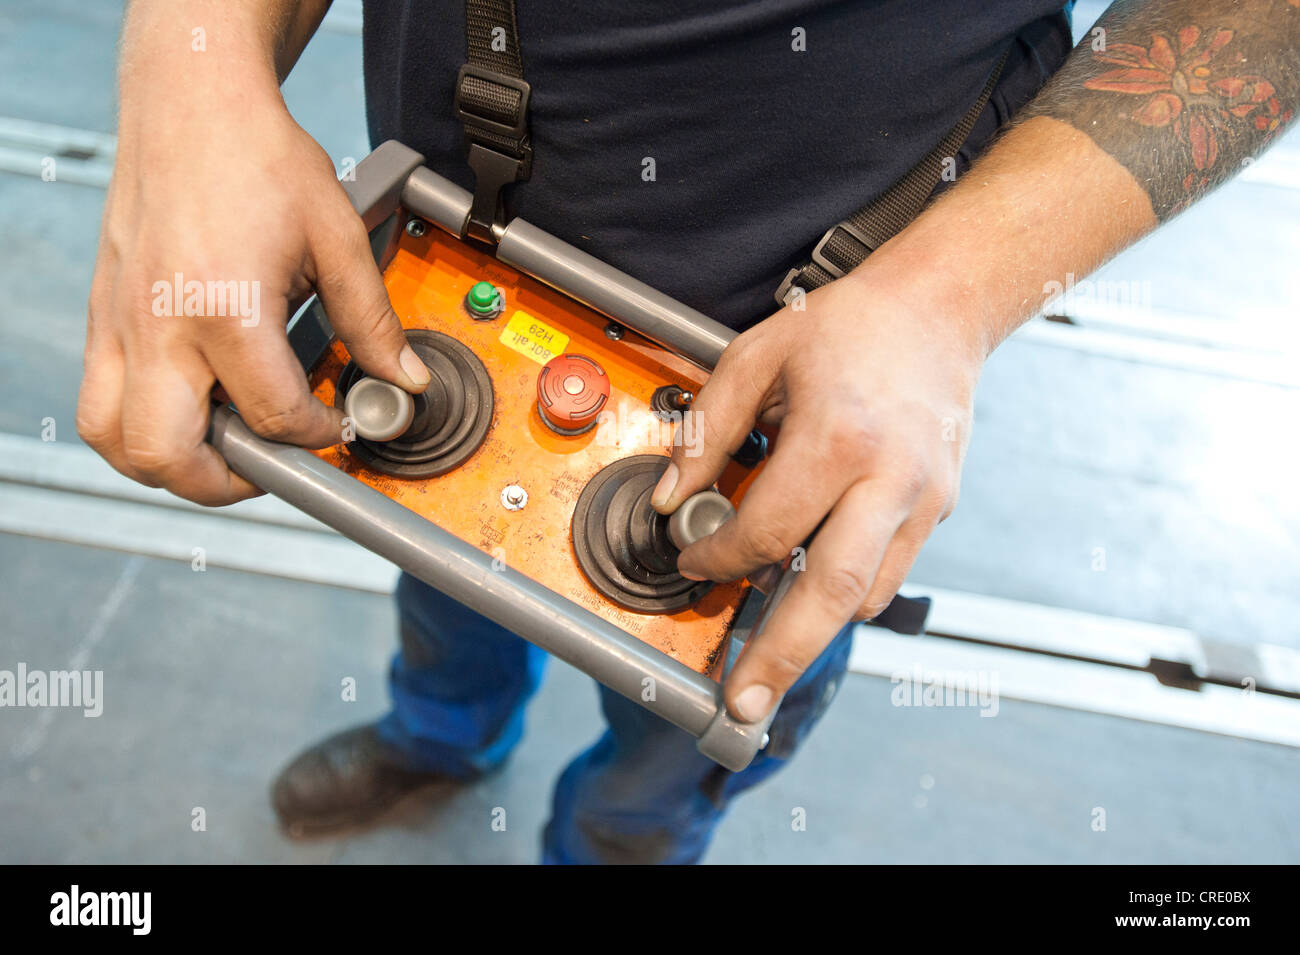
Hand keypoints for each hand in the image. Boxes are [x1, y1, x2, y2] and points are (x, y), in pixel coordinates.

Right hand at [77, 84, 427, 505]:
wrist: (192, 104)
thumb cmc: (259, 158)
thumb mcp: (337, 238)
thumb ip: (372, 321)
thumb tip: (403, 377)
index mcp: (224, 308)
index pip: (272, 418)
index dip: (318, 437)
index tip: (337, 426)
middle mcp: (159, 326)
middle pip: (170, 455)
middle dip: (230, 483)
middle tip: (272, 465)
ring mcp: (120, 323)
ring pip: (117, 441)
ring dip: (170, 465)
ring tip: (225, 448)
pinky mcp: (104, 315)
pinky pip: (100, 401)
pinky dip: (139, 427)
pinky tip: (190, 408)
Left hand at [652, 270, 985, 722]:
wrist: (939, 309)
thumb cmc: (848, 326)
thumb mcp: (757, 358)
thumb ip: (706, 431)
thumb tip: (672, 497)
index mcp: (839, 438)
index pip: (766, 530)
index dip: (717, 557)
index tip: (693, 561)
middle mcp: (889, 478)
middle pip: (832, 592)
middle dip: (782, 657)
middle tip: (744, 706)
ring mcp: (923, 499)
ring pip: (865, 595)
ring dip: (814, 627)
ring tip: (768, 652)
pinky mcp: (938, 509)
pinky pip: (889, 573)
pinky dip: (846, 591)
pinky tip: (810, 590)